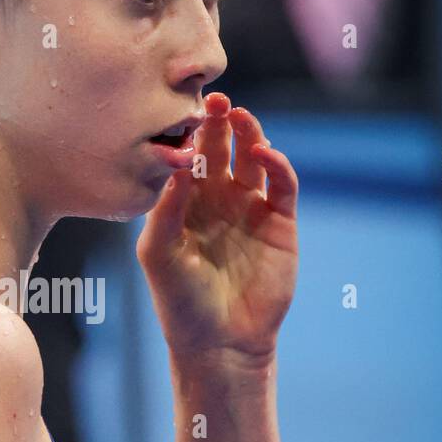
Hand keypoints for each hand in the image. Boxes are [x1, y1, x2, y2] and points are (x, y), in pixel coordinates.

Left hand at [136, 91, 298, 362]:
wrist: (220, 342)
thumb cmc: (180, 302)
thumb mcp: (159, 254)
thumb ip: (165, 210)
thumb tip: (176, 164)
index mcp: (185, 203)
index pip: (187, 157)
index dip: (186, 133)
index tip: (179, 110)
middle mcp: (218, 199)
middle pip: (220, 147)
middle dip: (216, 122)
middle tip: (211, 99)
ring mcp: (250, 207)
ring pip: (252, 157)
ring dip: (248, 132)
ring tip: (237, 115)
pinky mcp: (280, 221)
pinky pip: (281, 183)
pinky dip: (277, 163)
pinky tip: (263, 152)